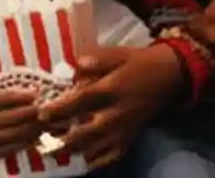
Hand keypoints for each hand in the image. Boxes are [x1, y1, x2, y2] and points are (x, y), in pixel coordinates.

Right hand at [0, 89, 41, 160]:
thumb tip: (15, 87)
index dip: (17, 97)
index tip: (33, 93)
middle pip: (5, 119)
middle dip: (27, 113)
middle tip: (43, 108)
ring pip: (8, 136)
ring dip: (28, 129)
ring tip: (41, 122)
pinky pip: (5, 150)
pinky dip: (20, 144)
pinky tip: (32, 138)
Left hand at [40, 45, 183, 169]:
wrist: (172, 75)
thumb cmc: (141, 62)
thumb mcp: (118, 54)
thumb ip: (95, 60)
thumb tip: (75, 65)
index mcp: (112, 89)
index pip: (81, 101)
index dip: (60, 109)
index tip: (42, 113)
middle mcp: (117, 112)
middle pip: (86, 131)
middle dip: (63, 138)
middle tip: (42, 141)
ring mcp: (125, 128)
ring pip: (97, 146)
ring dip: (75, 150)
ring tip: (55, 151)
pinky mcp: (132, 136)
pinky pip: (114, 154)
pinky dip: (99, 160)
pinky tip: (85, 160)